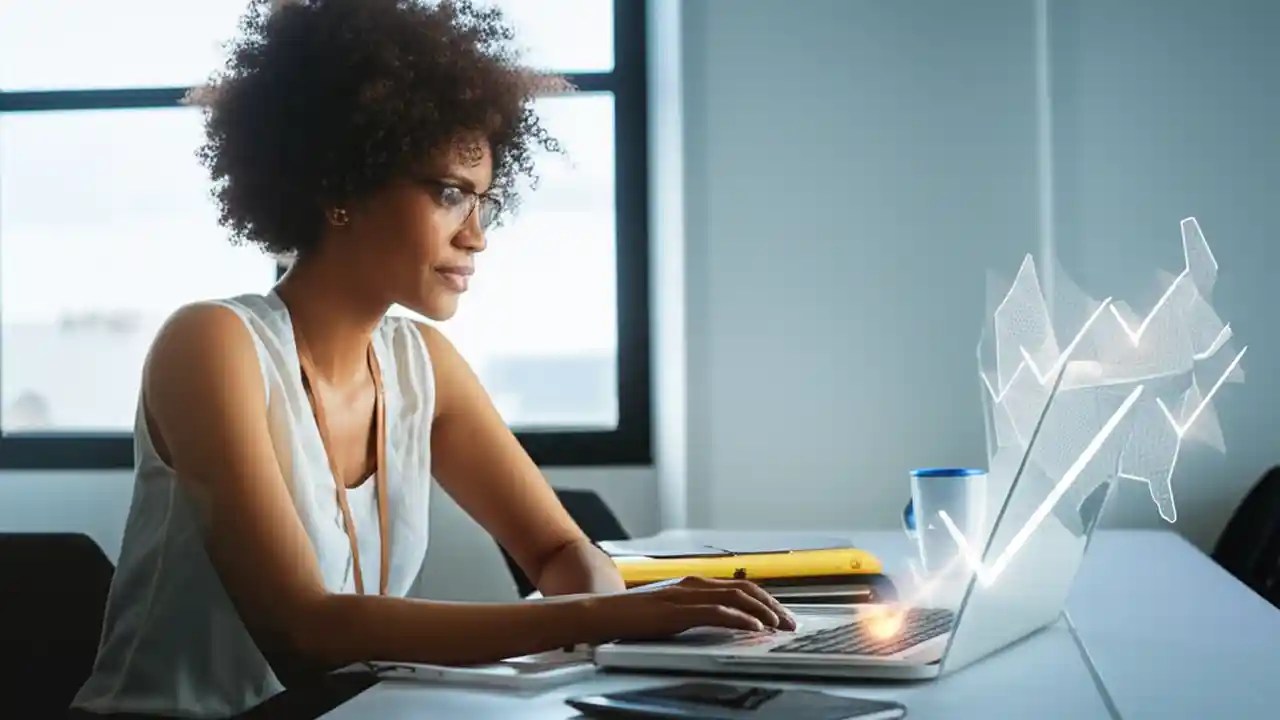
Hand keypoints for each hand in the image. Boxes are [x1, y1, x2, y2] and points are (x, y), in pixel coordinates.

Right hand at [578, 576, 797, 642]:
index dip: (764, 600)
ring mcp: (685, 596)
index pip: (739, 587)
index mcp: (693, 584)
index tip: (781, 615)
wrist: (603, 614)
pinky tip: (753, 628)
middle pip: (744, 589)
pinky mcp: (678, 611)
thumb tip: (723, 623)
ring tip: (778, 626)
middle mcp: (693, 584)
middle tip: (790, 623)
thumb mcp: (671, 613)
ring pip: (735, 598)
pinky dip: (739, 619)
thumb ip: (694, 613)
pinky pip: (716, 612)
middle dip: (772, 606)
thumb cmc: (634, 618)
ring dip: (762, 612)